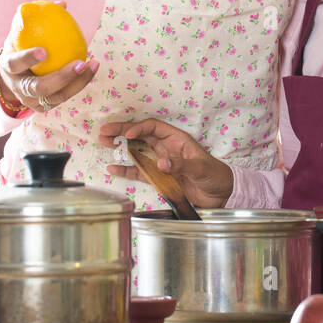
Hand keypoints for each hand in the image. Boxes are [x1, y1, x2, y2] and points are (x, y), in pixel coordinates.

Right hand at [0, 21, 97, 114]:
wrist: (11, 76)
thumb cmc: (19, 46)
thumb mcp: (20, 32)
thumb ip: (35, 17)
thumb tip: (61, 4)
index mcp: (8, 67)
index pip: (15, 64)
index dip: (28, 59)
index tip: (44, 51)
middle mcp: (18, 88)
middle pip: (39, 88)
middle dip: (61, 78)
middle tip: (80, 63)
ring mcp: (31, 100)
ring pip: (56, 97)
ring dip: (78, 82)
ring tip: (92, 64)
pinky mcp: (45, 106)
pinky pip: (65, 97)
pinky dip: (80, 84)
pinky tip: (92, 68)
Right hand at [98, 119, 233, 208]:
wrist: (220, 194)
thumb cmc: (215, 174)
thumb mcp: (200, 167)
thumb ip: (181, 164)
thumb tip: (161, 163)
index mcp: (177, 139)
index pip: (153, 128)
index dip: (139, 128)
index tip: (128, 134)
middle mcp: (166, 148)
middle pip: (140, 136)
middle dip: (122, 132)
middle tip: (104, 131)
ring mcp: (160, 163)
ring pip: (136, 152)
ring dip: (120, 147)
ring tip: (103, 142)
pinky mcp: (158, 178)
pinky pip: (139, 172)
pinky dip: (126, 170)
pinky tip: (113, 167)